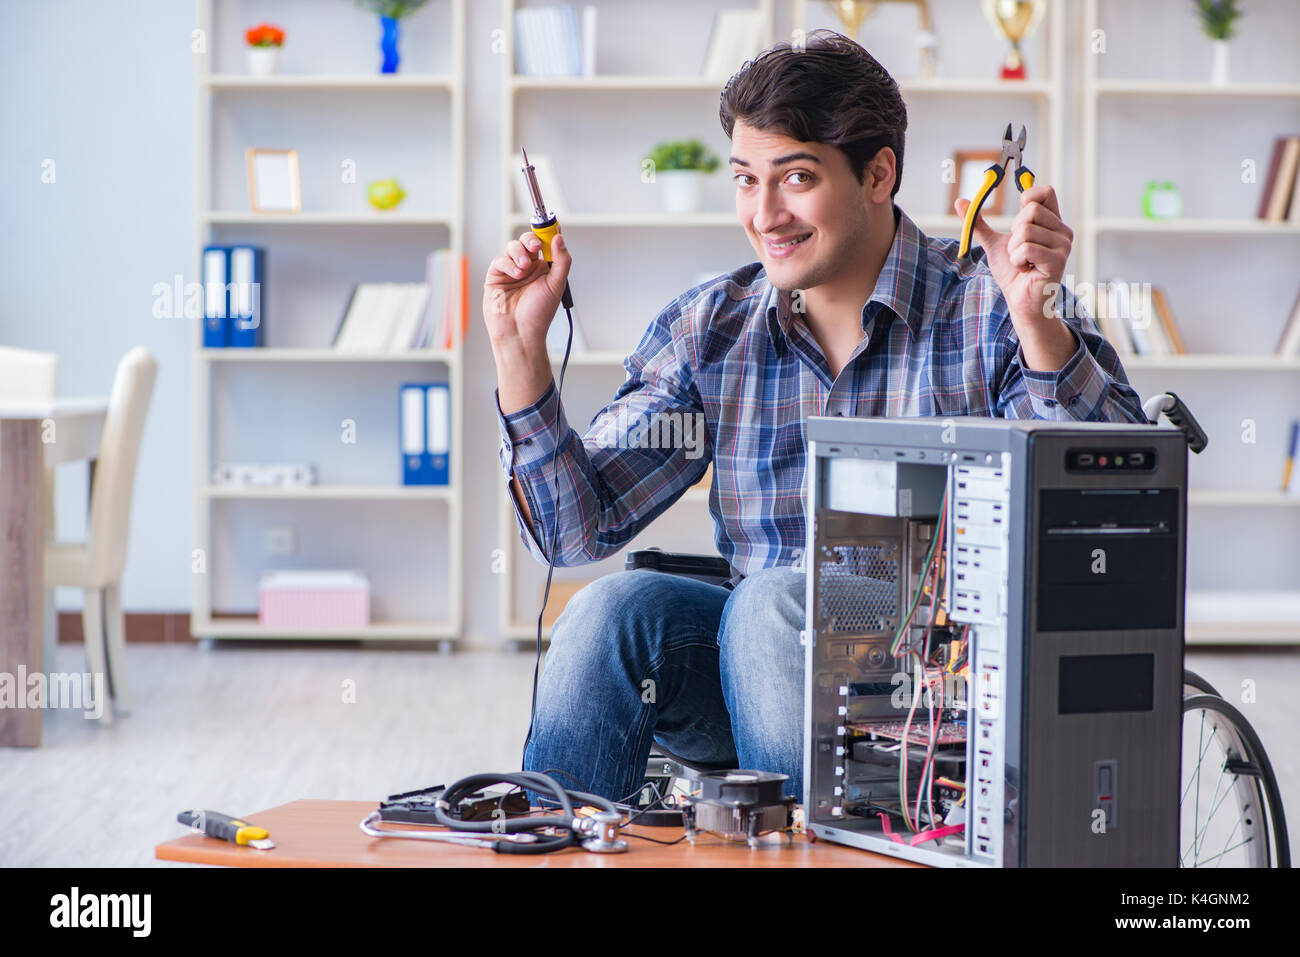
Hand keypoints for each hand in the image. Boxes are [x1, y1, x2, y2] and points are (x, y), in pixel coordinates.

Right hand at [482, 228, 571, 349]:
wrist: (520, 332)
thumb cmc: (539, 313)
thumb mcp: (556, 285)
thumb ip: (561, 260)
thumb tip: (559, 237)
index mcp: (544, 268)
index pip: (546, 243)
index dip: (548, 232)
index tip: (550, 224)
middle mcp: (528, 266)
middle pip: (528, 240)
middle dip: (531, 239)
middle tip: (535, 247)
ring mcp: (511, 270)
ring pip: (513, 247)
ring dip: (519, 253)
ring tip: (524, 268)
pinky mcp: (496, 276)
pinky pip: (500, 260)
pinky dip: (508, 263)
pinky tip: (515, 274)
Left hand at [954, 184, 1072, 330]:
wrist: (1019, 301)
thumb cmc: (1012, 273)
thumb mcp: (994, 243)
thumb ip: (979, 223)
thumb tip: (958, 202)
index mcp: (1052, 222)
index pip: (1045, 192)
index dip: (1027, 200)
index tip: (1017, 223)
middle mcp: (1062, 231)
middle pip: (1031, 210)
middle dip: (1014, 233)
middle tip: (1018, 251)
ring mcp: (1063, 245)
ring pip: (1026, 230)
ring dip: (1013, 250)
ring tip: (1022, 263)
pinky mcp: (1058, 260)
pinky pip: (1027, 249)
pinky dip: (1017, 260)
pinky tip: (1025, 270)